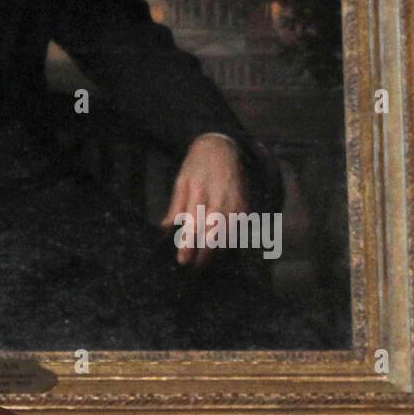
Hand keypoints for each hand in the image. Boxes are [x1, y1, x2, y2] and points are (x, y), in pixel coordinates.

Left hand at [160, 135, 247, 268]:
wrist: (222, 147)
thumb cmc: (197, 164)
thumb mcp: (181, 180)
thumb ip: (176, 205)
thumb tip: (167, 228)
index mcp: (200, 191)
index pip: (194, 223)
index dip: (188, 243)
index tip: (182, 259)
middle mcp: (220, 199)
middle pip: (213, 234)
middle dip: (203, 254)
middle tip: (192, 267)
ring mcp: (236, 204)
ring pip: (228, 236)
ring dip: (216, 252)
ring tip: (204, 263)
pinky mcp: (246, 207)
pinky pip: (238, 231)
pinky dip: (229, 242)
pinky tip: (219, 250)